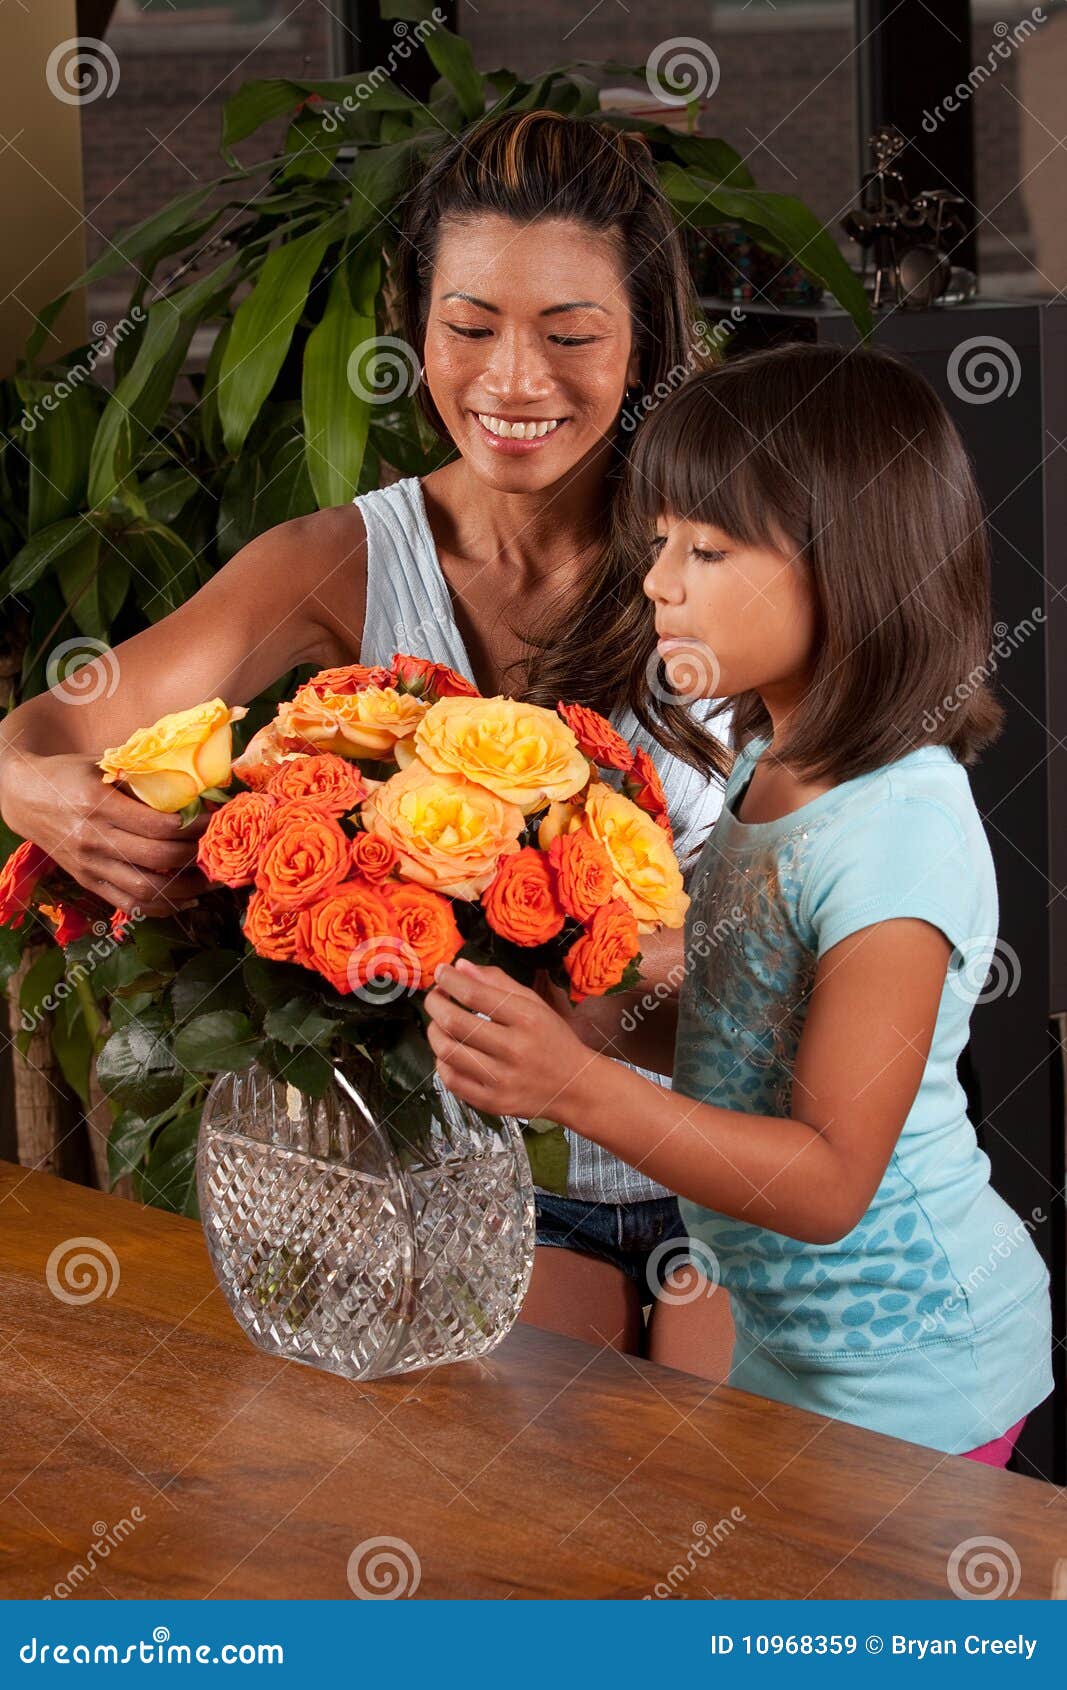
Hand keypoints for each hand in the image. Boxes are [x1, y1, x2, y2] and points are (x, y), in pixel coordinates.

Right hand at [0, 751, 207, 915]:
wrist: (23, 796)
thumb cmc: (68, 774)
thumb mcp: (101, 764)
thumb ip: (142, 776)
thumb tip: (195, 786)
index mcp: (97, 804)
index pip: (158, 825)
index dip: (195, 826)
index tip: (217, 819)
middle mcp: (92, 838)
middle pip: (157, 856)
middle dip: (195, 854)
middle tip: (218, 848)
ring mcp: (88, 864)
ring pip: (145, 887)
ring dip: (185, 888)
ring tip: (210, 880)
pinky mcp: (86, 881)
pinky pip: (128, 904)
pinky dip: (160, 907)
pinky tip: (185, 901)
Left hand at [424, 960, 598, 1121]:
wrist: (575, 1087)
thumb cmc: (553, 1040)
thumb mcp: (534, 1003)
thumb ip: (498, 982)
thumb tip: (460, 967)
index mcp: (527, 1019)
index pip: (475, 994)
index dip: (450, 980)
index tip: (441, 972)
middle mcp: (514, 1049)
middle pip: (455, 1022)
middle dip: (435, 1003)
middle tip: (435, 996)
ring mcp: (502, 1079)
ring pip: (447, 1052)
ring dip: (434, 1032)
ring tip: (439, 1023)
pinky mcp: (493, 1102)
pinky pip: (451, 1080)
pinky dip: (442, 1062)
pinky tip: (448, 1052)